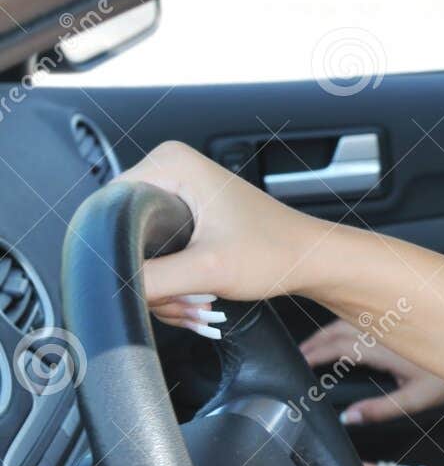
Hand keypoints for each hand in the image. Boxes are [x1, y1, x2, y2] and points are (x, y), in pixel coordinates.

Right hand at [116, 141, 328, 320]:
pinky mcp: (187, 215)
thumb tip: (109, 287)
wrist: (313, 260)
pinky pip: (158, 255)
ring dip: (163, 289)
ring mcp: (178, 193)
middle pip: (122, 237)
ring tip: (197, 302)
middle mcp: (170, 170)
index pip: (107, 211)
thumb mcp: (207, 270)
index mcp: (171, 163)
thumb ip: (153, 279)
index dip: (122, 254)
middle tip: (185, 298)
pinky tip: (196, 298)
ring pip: (140, 253)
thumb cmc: (277, 252)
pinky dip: (173, 284)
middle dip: (149, 279)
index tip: (156, 280)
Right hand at [300, 320, 443, 423]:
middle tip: (298, 353)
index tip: (298, 362)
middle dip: (315, 341)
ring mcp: (390, 317)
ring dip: (328, 329)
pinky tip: (347, 329)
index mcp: (381, 347)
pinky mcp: (400, 312)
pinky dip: (347, 321)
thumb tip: (350, 418)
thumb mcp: (416, 398)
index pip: (338, 348)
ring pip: (349, 318)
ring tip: (315, 342)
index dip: (315, 354)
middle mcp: (382, 327)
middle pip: (337, 329)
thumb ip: (380, 410)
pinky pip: (364, 312)